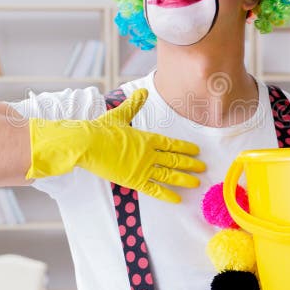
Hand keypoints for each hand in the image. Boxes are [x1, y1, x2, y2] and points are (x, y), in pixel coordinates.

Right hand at [26, 88, 205, 202]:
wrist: (87, 143)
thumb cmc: (101, 129)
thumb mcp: (120, 115)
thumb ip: (133, 105)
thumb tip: (143, 91)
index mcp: (147, 137)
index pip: (171, 143)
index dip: (185, 147)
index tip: (196, 150)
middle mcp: (148, 153)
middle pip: (174, 160)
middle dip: (190, 164)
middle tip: (203, 168)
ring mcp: (142, 167)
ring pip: (168, 175)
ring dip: (183, 179)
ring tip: (196, 183)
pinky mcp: (133, 180)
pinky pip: (153, 189)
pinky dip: (166, 194)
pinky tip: (177, 199)